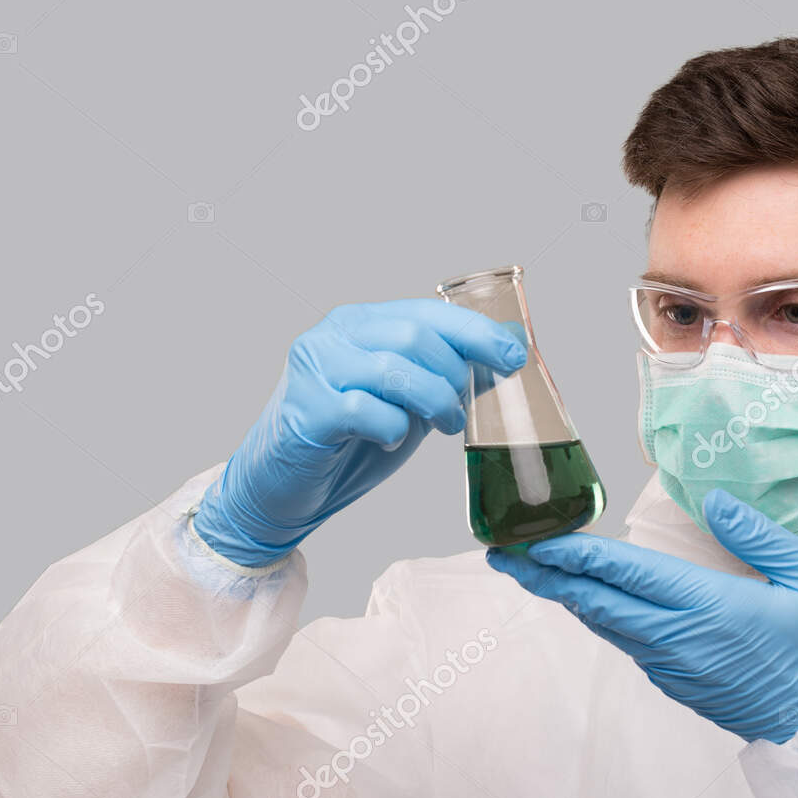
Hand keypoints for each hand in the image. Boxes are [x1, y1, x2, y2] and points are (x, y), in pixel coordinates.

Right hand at [194, 300, 525, 566]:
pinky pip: (367, 411)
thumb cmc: (350, 440)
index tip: (514, 357)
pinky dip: (392, 428)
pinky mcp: (306, 411)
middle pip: (414, 337)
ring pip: (394, 369)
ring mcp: (315, 370)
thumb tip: (512, 343)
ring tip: (441, 426)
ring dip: (433, 401)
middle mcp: (333, 336)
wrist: (283, 485)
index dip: (476, 333)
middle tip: (458, 411)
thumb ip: (446, 372)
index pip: (427, 313)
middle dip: (453, 374)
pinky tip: (389, 439)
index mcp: (360, 323)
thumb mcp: (408, 400)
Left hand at [487, 489, 797, 742]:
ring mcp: (674, 666)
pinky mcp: (677, 683)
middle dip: (547, 577)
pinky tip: (589, 601)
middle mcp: (679, 638)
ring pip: (607, 625)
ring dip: (569, 597)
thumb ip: (756, 534)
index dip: (576, 555)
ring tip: (533, 572)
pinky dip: (601, 617)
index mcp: (709, 607)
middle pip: (597, 603)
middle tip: (504, 555)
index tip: (536, 539)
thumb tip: (713, 502)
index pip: (626, 574)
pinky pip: (628, 644)